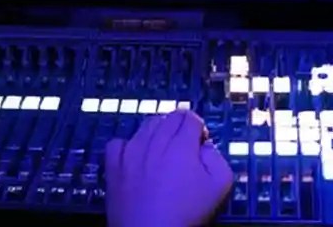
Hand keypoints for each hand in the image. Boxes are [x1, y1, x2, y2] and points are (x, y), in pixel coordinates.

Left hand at [105, 109, 232, 226]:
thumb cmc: (186, 214)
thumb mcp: (219, 187)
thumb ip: (217, 158)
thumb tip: (204, 147)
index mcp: (181, 144)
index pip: (190, 117)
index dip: (198, 128)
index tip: (200, 146)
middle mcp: (154, 141)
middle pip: (169, 117)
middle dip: (180, 127)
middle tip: (184, 149)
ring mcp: (130, 151)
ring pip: (146, 126)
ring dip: (157, 132)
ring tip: (162, 153)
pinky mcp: (113, 165)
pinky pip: (118, 143)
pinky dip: (128, 146)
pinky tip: (135, 159)